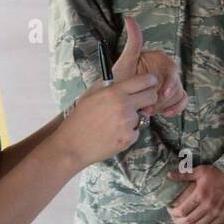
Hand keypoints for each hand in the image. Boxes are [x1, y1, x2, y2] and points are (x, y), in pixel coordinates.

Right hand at [57, 19, 158, 166]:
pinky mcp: (129, 138)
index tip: (152, 82)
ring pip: (142, 116)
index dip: (151, 80)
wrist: (72, 144)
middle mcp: (124, 105)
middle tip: (142, 101)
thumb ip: (112, 87)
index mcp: (114, 92)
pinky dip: (128, 133)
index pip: (144, 80)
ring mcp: (127, 123)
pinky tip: (113, 134)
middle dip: (149, 98)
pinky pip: (136, 131)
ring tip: (114, 123)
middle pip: (151, 96)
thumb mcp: (92, 94)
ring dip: (133, 119)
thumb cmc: (80, 118)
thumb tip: (128, 80)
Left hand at [111, 17, 186, 117]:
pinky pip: (181, 101)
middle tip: (149, 107)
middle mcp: (167, 71)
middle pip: (176, 86)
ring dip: (165, 105)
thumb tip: (129, 19)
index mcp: (161, 60)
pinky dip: (176, 108)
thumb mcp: (126, 60)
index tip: (162, 93)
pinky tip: (166, 113)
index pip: (173, 70)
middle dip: (163, 99)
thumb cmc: (122, 76)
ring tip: (149, 110)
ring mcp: (170, 84)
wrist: (117, 96)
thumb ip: (133, 41)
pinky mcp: (172, 96)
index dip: (170, 83)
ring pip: (178, 95)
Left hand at [166, 165, 223, 223]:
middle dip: (179, 222)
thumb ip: (184, 175)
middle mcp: (208, 206)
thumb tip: (168, 175)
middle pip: (189, 220)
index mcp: (200, 195)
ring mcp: (217, 212)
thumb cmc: (218, 172)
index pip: (182, 210)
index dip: (173, 213)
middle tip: (175, 220)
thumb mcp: (200, 171)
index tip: (170, 211)